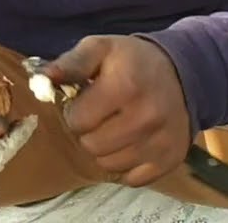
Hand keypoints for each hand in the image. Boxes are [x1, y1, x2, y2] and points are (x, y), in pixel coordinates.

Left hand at [42, 35, 192, 186]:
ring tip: (116, 127)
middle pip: (92, 145)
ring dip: (106, 149)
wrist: (184, 73)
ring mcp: (160, 141)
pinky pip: (132, 179)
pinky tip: (132, 142)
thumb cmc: (133, 60)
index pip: (77, 120)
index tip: (87, 101)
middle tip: (102, 115)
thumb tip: (43, 79)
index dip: (76, 111)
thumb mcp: (101, 48)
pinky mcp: (170, 160)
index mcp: (125, 86)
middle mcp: (145, 117)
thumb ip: (71, 63)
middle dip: (89, 131)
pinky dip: (127, 165)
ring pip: (109, 164)